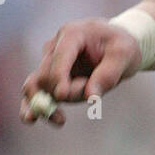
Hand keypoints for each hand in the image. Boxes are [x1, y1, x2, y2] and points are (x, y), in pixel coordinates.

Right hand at [20, 20, 142, 125]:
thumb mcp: (124, 55)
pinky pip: (37, 92)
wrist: (118, 47)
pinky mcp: (51, 78)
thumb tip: (90, 97)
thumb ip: (108, 75)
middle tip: (90, 95)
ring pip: (39, 85)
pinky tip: (30, 118)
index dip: (58, 76)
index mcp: (72, 34)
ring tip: (60, 120)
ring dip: (46, 103)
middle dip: (64, 92)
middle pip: (47, 74)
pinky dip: (35, 105)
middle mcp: (55, 46)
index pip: (60, 57)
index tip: (61, 95)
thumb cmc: (122, 47)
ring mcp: (50, 62)